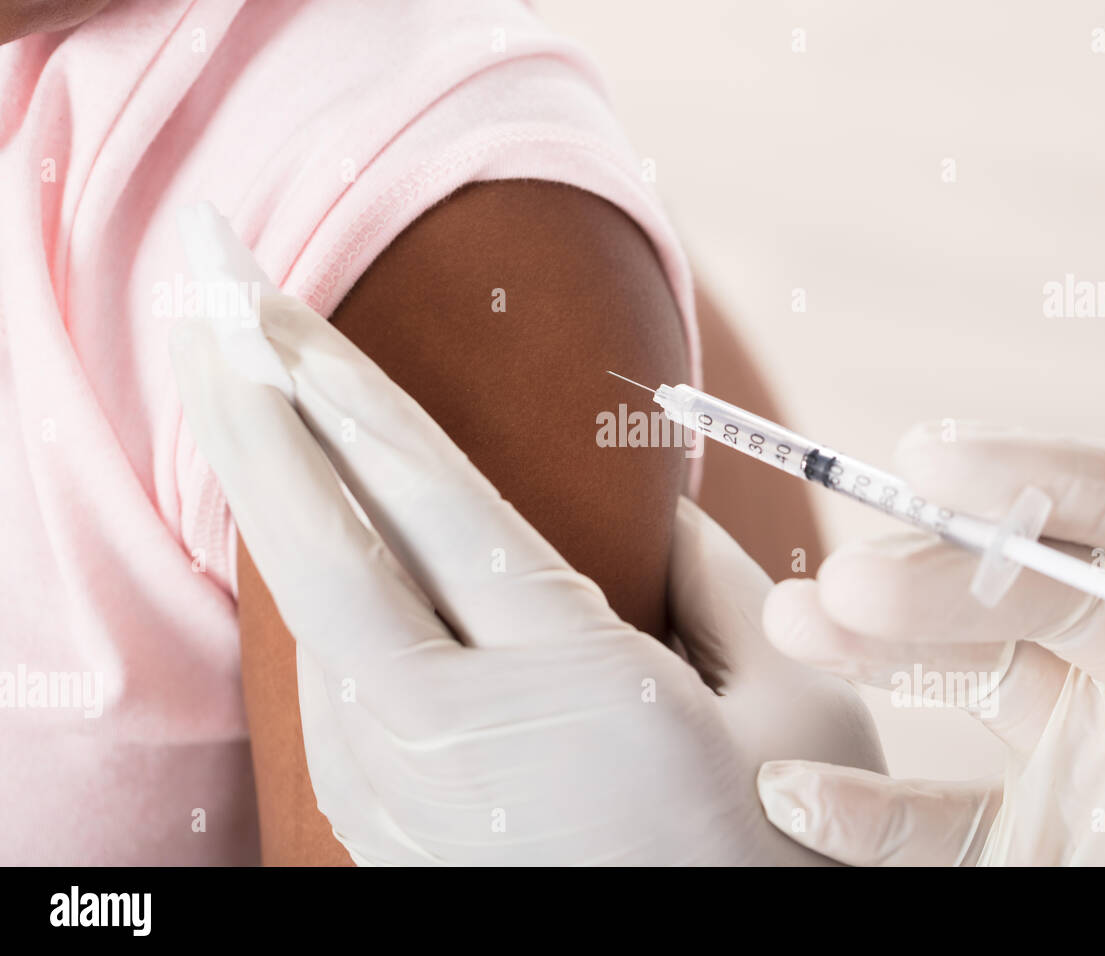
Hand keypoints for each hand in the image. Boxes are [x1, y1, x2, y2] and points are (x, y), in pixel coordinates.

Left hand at [169, 206, 881, 864]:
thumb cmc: (793, 847)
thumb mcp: (799, 706)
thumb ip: (721, 585)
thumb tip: (661, 503)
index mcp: (575, 684)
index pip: (432, 499)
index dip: (348, 387)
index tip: (279, 303)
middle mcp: (460, 737)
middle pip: (320, 545)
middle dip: (251, 403)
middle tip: (205, 292)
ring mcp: (407, 795)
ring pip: (311, 612)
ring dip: (270, 489)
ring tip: (242, 389)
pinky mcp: (392, 828)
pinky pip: (330, 681)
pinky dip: (312, 586)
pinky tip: (312, 530)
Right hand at [757, 424, 1104, 864]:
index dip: (1032, 475)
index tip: (929, 460)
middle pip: (1022, 587)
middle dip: (929, 575)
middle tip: (848, 585)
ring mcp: (1078, 746)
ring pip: (964, 675)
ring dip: (874, 650)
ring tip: (798, 625)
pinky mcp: (1033, 835)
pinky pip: (942, 821)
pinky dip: (868, 815)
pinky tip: (801, 793)